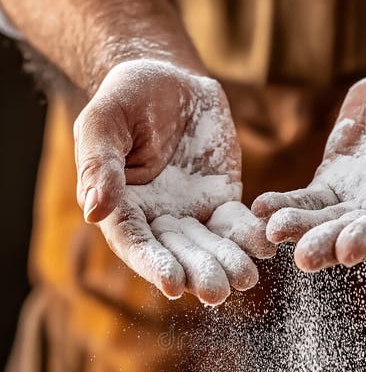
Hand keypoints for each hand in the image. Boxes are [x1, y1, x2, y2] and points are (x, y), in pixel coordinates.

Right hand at [74, 59, 273, 304]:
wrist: (169, 78)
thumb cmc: (126, 97)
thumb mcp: (104, 122)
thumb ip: (99, 165)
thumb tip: (94, 213)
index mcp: (119, 208)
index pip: (135, 244)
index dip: (153, 265)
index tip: (172, 284)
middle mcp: (155, 220)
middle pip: (176, 254)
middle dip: (197, 273)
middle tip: (218, 293)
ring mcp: (190, 214)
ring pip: (208, 246)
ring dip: (227, 264)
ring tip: (246, 278)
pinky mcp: (221, 202)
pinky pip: (235, 223)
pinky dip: (249, 236)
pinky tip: (264, 246)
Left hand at [252, 55, 365, 270]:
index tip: (347, 249)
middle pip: (360, 232)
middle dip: (330, 243)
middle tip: (303, 256)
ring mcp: (363, 200)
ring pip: (330, 220)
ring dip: (303, 228)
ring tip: (274, 230)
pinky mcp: (336, 184)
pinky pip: (309, 200)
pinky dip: (287, 204)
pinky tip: (263, 208)